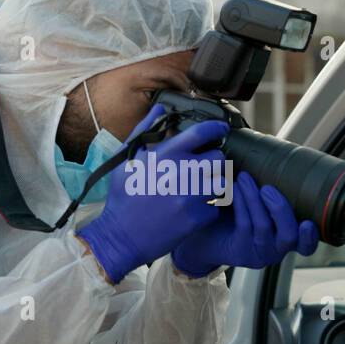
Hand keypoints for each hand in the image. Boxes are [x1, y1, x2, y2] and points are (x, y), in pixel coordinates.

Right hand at [77, 105, 227, 283]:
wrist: (122, 235)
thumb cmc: (124, 195)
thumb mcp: (127, 159)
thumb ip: (145, 130)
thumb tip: (160, 108)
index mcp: (166, 155)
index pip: (203, 132)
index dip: (217, 128)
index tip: (221, 130)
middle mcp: (182, 173)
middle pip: (218, 158)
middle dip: (213, 162)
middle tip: (203, 169)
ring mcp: (192, 196)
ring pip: (222, 182)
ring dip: (214, 184)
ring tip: (200, 189)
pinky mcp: (197, 218)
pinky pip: (216, 207)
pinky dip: (208, 208)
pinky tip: (193, 209)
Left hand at [170, 172, 318, 277]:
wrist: (200, 232)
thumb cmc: (230, 213)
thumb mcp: (255, 202)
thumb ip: (269, 191)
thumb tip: (275, 157)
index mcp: (284, 238)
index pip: (305, 245)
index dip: (311, 236)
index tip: (308, 222)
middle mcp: (275, 249)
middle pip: (289, 236)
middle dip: (280, 210)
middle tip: (268, 189)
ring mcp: (257, 253)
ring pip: (264, 227)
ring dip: (254, 200)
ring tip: (244, 178)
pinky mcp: (239, 252)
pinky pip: (245, 225)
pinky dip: (241, 204)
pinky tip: (234, 189)